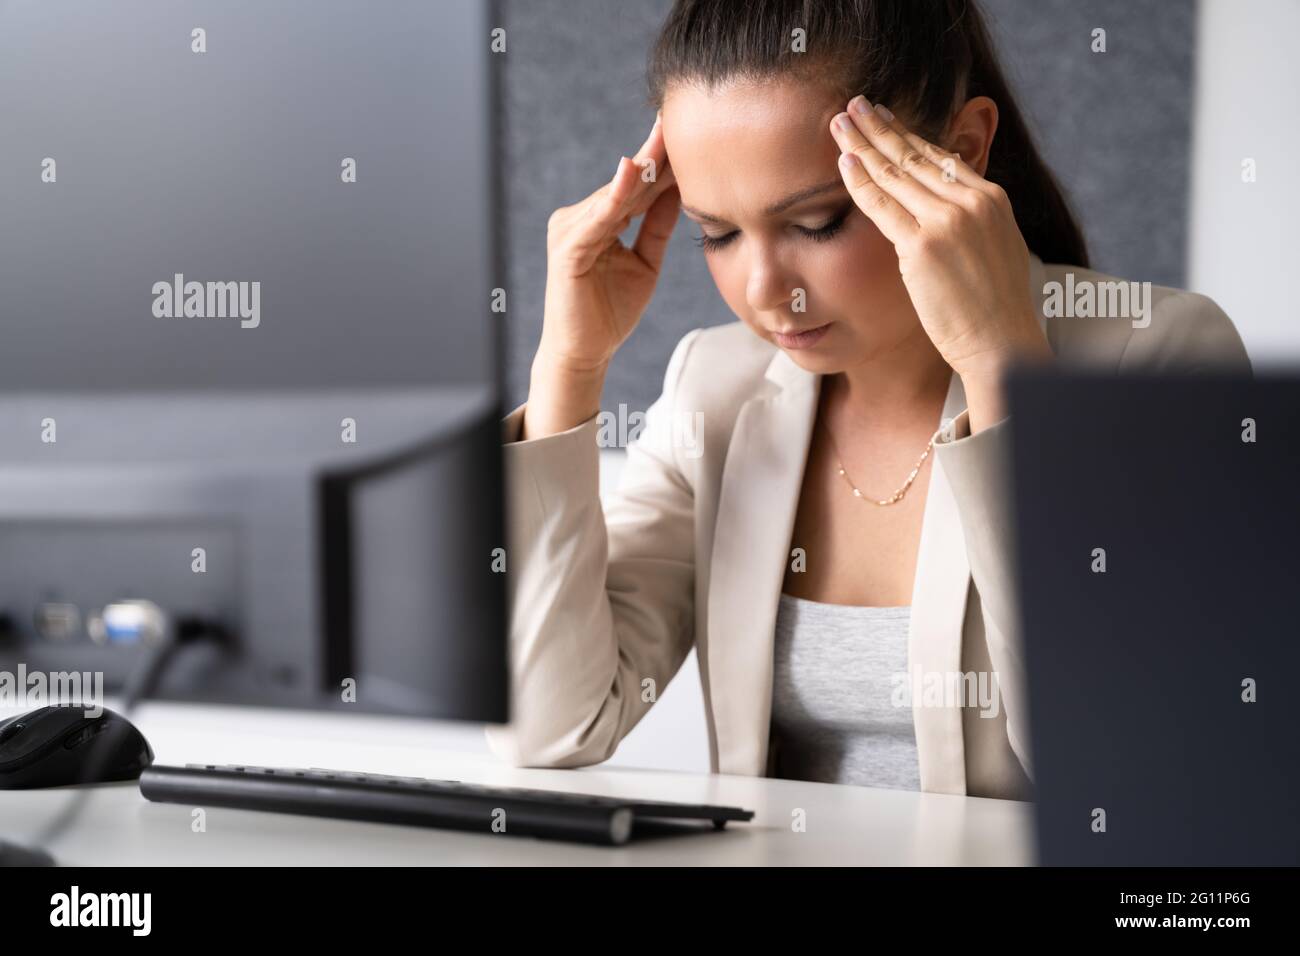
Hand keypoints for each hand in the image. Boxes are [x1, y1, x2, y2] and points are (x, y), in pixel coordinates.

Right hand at [538, 113, 680, 374]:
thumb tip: (677, 190)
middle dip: (654, 155)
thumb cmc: (609, 312)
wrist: (585, 353)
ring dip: (640, 168)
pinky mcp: (568, 248)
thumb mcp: (645, 262)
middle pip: (625, 182)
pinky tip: (631, 172)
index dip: (660, 161)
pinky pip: (597, 217)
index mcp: (598, 219)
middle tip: (679, 119)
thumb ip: (655, 226)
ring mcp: (570, 230)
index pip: (634, 184)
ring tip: (664, 138)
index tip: (686, 131)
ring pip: (614, 194)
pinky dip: (614, 196)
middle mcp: (580, 217)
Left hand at [829, 97, 1050, 422]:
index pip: (940, 158)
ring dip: (863, 144)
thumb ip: (970, 223)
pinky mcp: (923, 245)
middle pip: (915, 157)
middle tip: (854, 105)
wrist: (1000, 341)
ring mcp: (948, 221)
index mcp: (991, 199)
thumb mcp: (993, 249)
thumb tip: (948, 214)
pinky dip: (860, 181)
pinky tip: (844, 162)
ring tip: (840, 122)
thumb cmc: (993, 308)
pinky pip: (883, 205)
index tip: (886, 118)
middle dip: (880, 128)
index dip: (909, 135)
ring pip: (895, 174)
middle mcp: (972, 202)